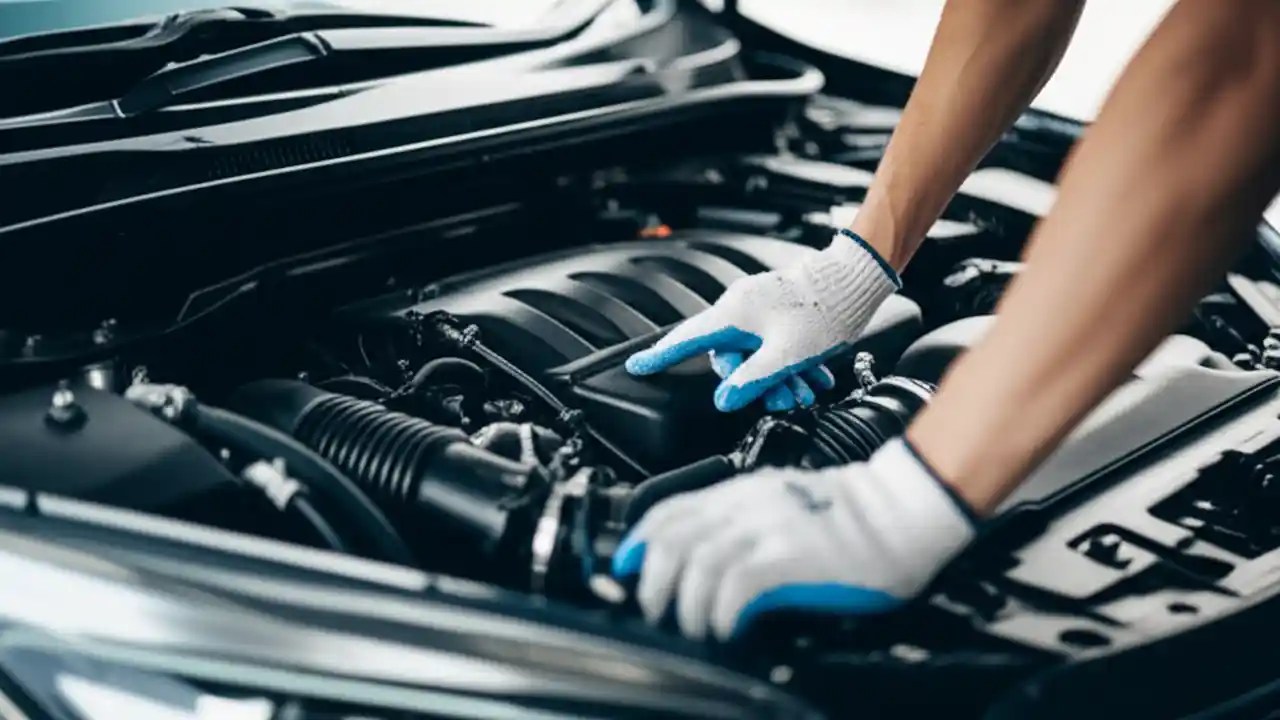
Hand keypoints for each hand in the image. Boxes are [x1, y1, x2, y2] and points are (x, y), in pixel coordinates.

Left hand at [611, 439, 976, 640]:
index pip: (669, 511)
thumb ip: (743, 523)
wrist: (902, 509)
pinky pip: (735, 584)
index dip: (638, 543)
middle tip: (657, 613)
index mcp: (740, 492)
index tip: (626, 571)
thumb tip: (707, 563)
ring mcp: (767, 528)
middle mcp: (745, 505)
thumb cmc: (851, 514)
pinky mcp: (789, 555)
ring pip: (696, 564)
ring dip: (686, 606)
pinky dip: (720, 613)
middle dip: (653, 583)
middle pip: (672, 540)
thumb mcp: (782, 504)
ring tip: (693, 630)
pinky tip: (726, 630)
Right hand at [625, 230, 899, 411]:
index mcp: (734, 315)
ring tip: (807, 391)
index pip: (686, 339)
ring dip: (781, 376)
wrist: (854, 280)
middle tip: (785, 400)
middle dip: (757, 382)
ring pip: (758, 351)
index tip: (636, 365)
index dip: (660, 356)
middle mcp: (742, 306)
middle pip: (732, 355)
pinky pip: (775, 341)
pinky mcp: (781, 307)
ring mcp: (762, 305)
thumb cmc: (822, 314)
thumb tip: (725, 400)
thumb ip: (752, 381)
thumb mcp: (785, 357)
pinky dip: (791, 361)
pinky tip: (815, 376)